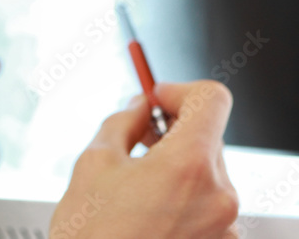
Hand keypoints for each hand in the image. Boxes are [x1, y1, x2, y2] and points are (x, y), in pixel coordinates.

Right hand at [51, 81, 238, 238]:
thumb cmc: (91, 236)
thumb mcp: (94, 162)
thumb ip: (123, 122)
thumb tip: (138, 107)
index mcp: (189, 164)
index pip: (212, 99)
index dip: (180, 90)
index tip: (157, 99)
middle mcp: (219, 194)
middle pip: (207, 137)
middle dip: (171, 131)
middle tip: (134, 140)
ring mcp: (225, 225)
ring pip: (206, 172)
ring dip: (175, 167)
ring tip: (135, 187)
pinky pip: (207, 205)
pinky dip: (182, 198)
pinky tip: (147, 213)